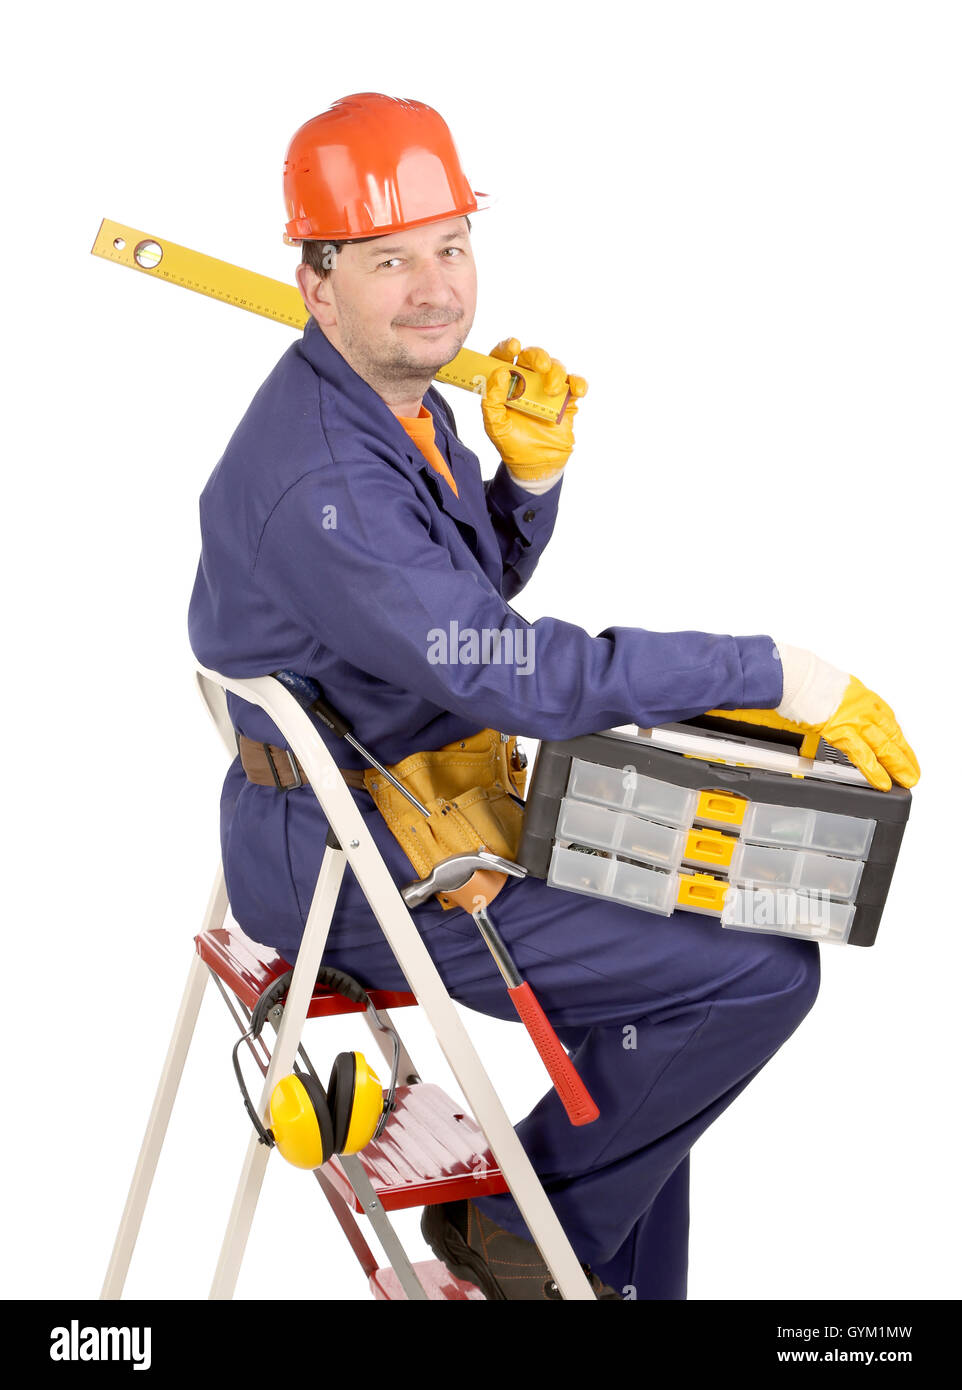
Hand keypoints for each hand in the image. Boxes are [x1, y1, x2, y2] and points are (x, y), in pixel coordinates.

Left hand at [481, 338, 586, 483]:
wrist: (535, 464)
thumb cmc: (512, 443)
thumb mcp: (495, 426)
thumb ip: (491, 401)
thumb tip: (500, 374)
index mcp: (505, 384)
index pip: (503, 357)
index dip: (507, 347)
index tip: (513, 347)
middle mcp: (527, 381)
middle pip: (533, 356)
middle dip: (538, 356)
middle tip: (540, 367)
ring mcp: (547, 389)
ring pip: (556, 366)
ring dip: (556, 374)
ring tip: (551, 391)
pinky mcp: (565, 399)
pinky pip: (576, 383)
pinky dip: (578, 384)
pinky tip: (576, 391)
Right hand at [707, 644, 919, 791]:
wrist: (793, 674)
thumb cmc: (802, 677)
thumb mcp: (826, 688)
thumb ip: (833, 704)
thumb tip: (825, 715)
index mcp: (859, 694)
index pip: (886, 719)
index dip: (895, 736)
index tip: (901, 747)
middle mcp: (863, 705)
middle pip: (891, 734)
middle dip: (903, 754)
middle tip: (912, 770)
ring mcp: (855, 718)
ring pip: (884, 745)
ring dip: (897, 764)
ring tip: (907, 779)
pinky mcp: (842, 730)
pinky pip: (863, 755)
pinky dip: (874, 770)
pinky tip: (882, 782)